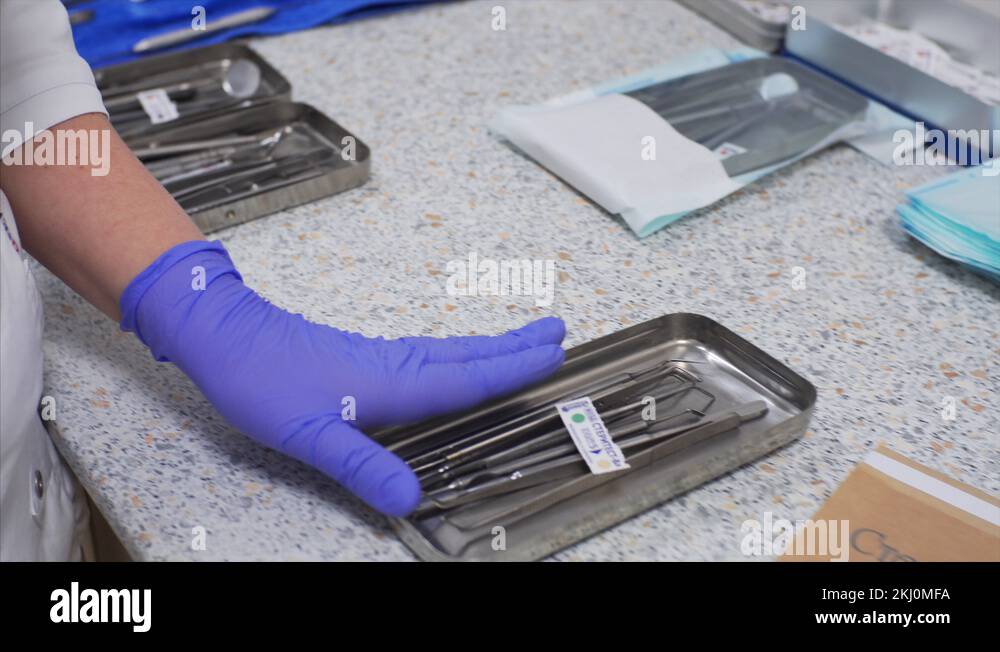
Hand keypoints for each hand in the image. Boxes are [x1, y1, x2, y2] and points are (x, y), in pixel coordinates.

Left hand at [120, 241, 565, 515]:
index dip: (513, 370)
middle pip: (469, 356)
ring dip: (493, 347)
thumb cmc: (262, 381)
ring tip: (525, 342)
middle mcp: (395, 364)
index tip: (554, 355)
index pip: (467, 379)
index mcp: (392, 383)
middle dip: (515, 347)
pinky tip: (456, 363)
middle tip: (558, 333)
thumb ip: (361, 467)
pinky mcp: (365, 358)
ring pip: (451, 351)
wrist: (225, 334)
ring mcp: (381, 357)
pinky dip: (461, 354)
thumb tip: (409, 499)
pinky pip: (430, 355)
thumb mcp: (308, 436)